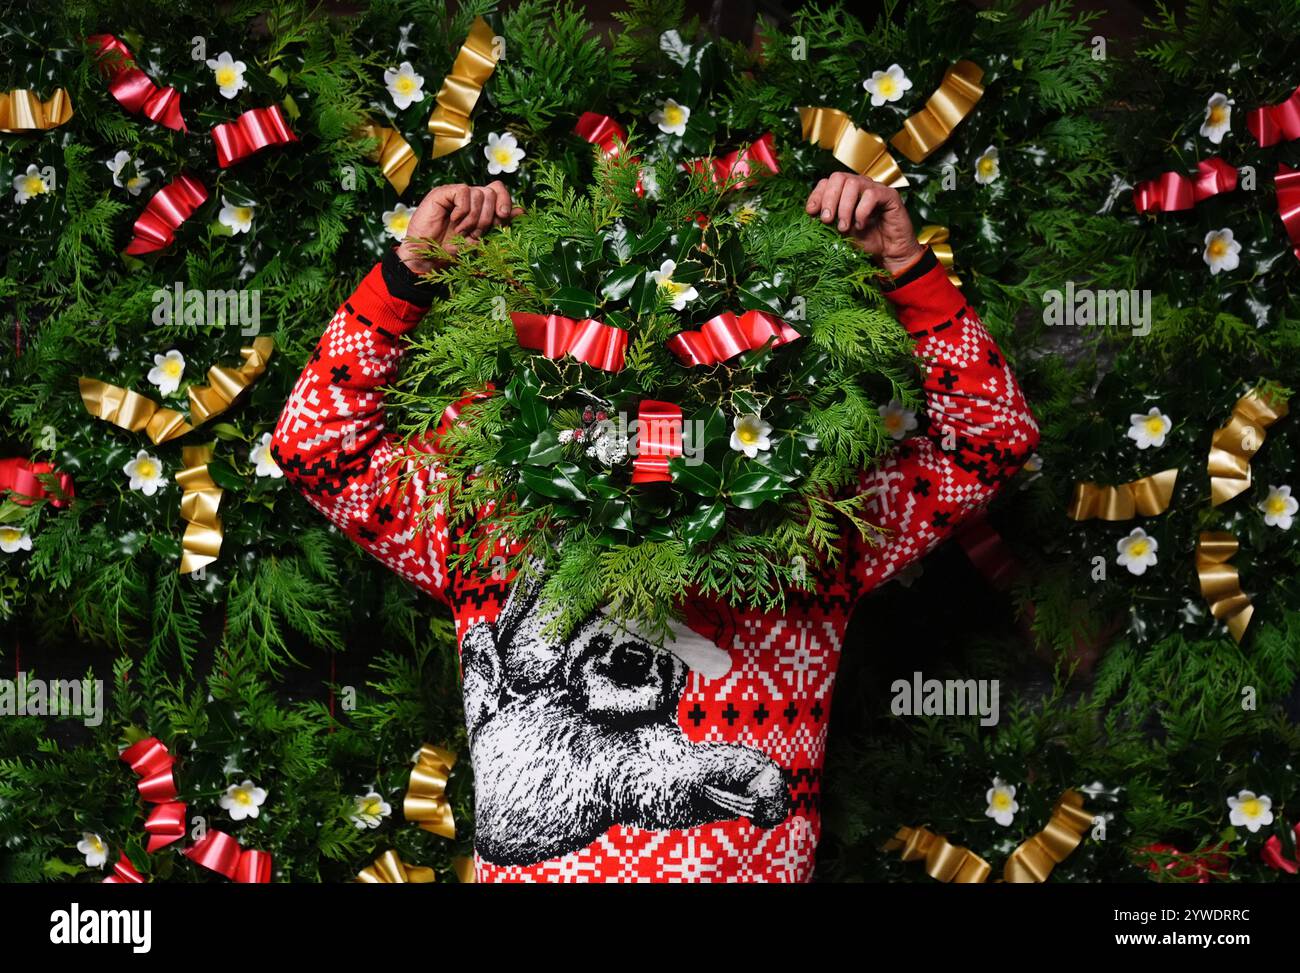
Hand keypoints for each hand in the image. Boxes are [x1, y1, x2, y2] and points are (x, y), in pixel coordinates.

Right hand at [395, 180, 524, 274]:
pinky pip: (464, 191)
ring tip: (461, 231)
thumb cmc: (451, 250)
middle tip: (474, 233)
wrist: (426, 257)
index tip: (502, 218)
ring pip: (480, 193)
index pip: (499, 191)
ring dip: (474, 218)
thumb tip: (521, 212)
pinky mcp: (443, 193)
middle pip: (492, 191)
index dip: (505, 202)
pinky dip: (463, 210)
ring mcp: (456, 194)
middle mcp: (469, 198)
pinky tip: (454, 220)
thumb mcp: (481, 240)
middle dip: (488, 217)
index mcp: (479, 207)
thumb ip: (499, 225)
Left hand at [805, 173, 922, 274]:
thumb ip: (830, 219)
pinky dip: (862, 211)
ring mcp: (875, 188)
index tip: (811, 212)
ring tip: (844, 227)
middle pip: (838, 177)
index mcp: (845, 192)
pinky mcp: (890, 195)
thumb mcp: (841, 231)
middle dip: (828, 199)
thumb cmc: (866, 241)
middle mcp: (860, 186)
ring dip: (844, 207)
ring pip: (853, 184)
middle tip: (827, 220)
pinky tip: (861, 225)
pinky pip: (871, 195)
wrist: (889, 253)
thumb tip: (813, 212)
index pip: (827, 182)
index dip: (817, 195)